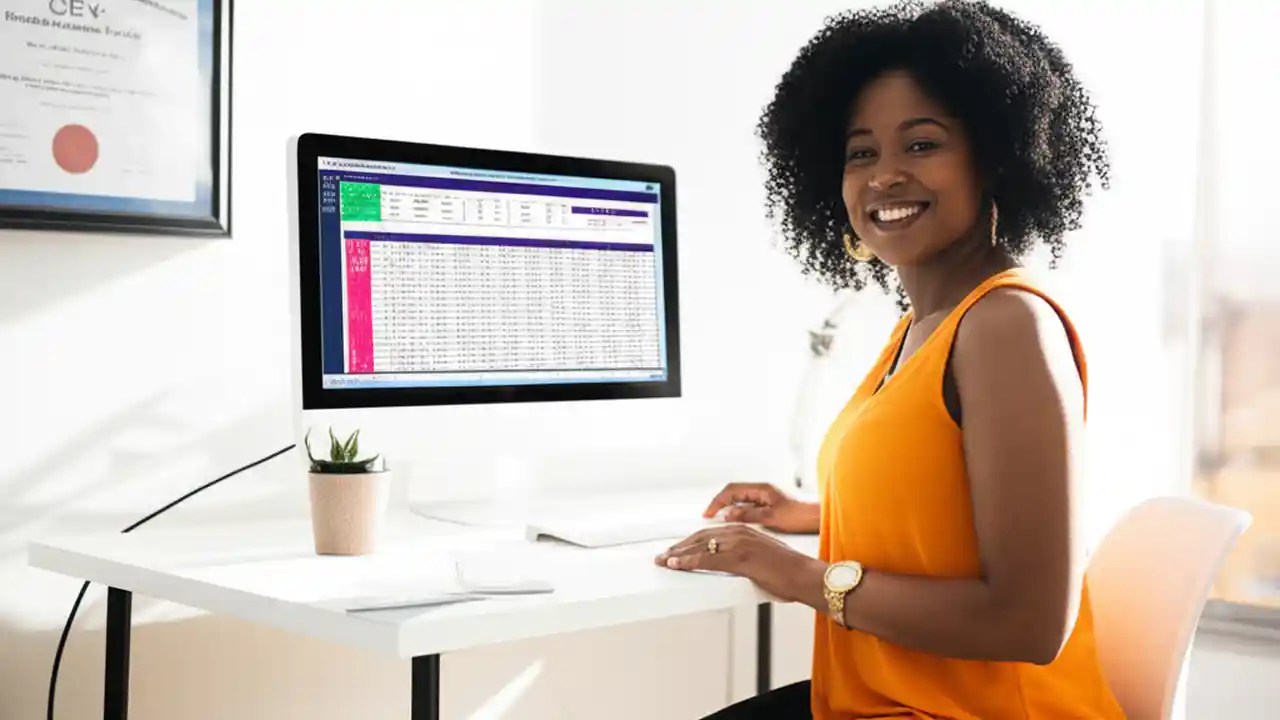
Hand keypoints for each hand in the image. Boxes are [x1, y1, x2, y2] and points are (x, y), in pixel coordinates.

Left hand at [654, 525, 825, 604]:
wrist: (805, 575)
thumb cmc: (789, 572)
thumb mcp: (763, 559)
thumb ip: (746, 559)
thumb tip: (736, 568)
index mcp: (745, 531)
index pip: (710, 534)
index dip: (690, 542)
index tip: (676, 549)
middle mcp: (740, 532)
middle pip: (701, 537)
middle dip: (679, 546)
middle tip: (663, 555)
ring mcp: (739, 544)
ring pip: (700, 546)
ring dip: (679, 554)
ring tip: (664, 561)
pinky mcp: (739, 558)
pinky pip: (707, 559)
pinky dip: (688, 562)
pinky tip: (676, 565)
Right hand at [703, 483, 819, 533]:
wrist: (816, 518)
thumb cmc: (800, 515)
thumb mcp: (771, 517)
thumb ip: (749, 514)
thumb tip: (730, 514)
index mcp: (761, 489)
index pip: (731, 490)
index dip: (717, 501)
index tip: (709, 512)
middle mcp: (762, 490)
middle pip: (733, 493)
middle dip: (719, 504)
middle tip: (710, 516)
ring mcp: (764, 498)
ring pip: (739, 500)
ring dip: (728, 509)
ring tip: (719, 521)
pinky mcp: (767, 506)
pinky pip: (747, 507)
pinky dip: (738, 514)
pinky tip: (736, 523)